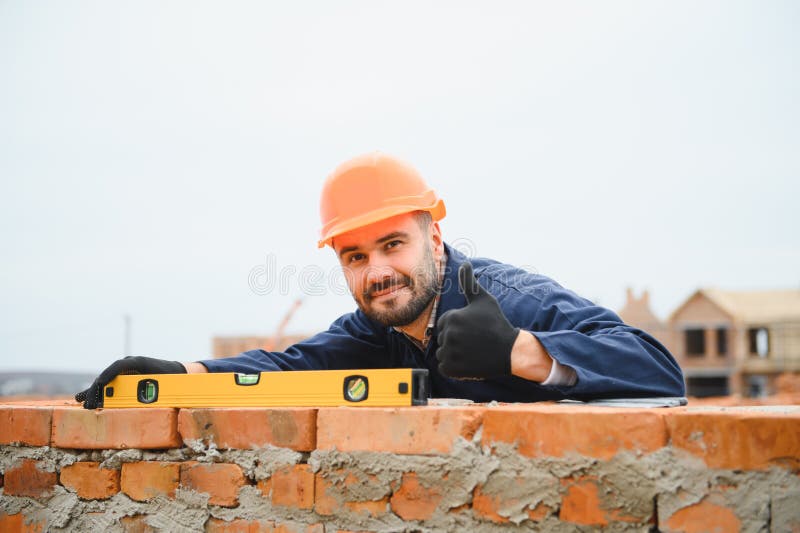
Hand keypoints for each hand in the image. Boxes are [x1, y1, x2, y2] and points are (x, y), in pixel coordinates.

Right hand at [75, 356, 185, 408]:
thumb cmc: (170, 375)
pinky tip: (84, 399)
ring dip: (94, 392)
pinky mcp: (123, 378)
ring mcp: (125, 371)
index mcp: (138, 362)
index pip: (120, 365)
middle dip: (97, 389)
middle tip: (89, 403)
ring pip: (106, 381)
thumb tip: (146, 399)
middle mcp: (128, 364)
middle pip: (108, 375)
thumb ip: (155, 388)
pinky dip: (98, 392)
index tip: (100, 383)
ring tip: (83, 403)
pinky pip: (108, 385)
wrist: (175, 371)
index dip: (109, 374)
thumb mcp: (164, 381)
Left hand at [436, 262, 518, 378]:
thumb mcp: (484, 300)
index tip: (473, 329)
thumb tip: (465, 263)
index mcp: (451, 317)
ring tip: (471, 351)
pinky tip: (468, 362)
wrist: (509, 351)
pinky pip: (443, 367)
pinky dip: (453, 367)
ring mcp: (450, 353)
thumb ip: (469, 282)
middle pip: (443, 338)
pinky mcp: (452, 369)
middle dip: (455, 340)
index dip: (458, 327)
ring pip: (442, 353)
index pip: (444, 324)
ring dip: (453, 354)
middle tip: (474, 341)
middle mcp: (448, 335)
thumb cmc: (496, 324)